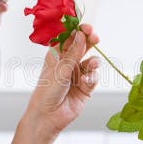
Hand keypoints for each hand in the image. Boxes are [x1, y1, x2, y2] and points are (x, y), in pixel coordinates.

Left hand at [26, 23, 100, 137]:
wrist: (48, 116)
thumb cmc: (47, 91)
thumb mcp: (60, 69)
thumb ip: (74, 52)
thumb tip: (81, 34)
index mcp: (57, 55)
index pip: (69, 37)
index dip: (78, 30)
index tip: (86, 27)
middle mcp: (68, 62)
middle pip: (82, 46)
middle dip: (90, 41)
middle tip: (95, 37)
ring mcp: (78, 74)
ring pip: (91, 61)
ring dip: (93, 61)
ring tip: (91, 65)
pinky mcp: (86, 86)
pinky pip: (94, 76)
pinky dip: (93, 77)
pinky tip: (86, 81)